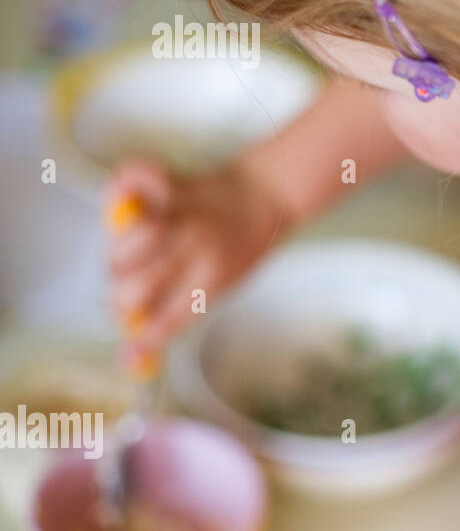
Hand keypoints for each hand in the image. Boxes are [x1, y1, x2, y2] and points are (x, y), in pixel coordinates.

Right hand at [105, 159, 289, 365]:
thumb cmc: (244, 244)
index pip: (170, 318)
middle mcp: (197, 246)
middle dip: (119, 299)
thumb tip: (138, 344)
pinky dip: (121, 187)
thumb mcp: (224, 281)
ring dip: (117, 255)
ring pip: (129, 241)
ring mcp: (184, 213)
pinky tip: (126, 202)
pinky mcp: (175, 183)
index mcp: (214, 277)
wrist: (271, 192)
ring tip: (124, 257)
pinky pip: (135, 179)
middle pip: (138, 286)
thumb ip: (182, 305)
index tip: (130, 350)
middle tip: (124, 294)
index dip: (145, 338)